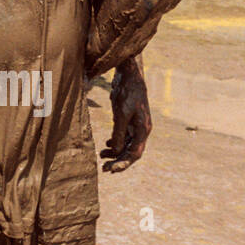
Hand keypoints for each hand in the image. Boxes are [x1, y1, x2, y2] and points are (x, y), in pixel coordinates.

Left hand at [101, 55, 151, 171]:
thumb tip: (117, 151)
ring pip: (127, 145)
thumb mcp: (121, 113)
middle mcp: (142, 130)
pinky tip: (107, 144)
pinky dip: (116, 142)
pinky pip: (124, 137)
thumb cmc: (127, 92)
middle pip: (131, 152)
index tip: (111, 170)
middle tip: (104, 168)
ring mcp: (136, 125)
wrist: (129, 75)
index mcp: (143, 130)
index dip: (123, 164)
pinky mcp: (130, 120)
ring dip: (115, 152)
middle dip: (118, 161)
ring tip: (101, 155)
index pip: (135, 153)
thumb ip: (119, 133)